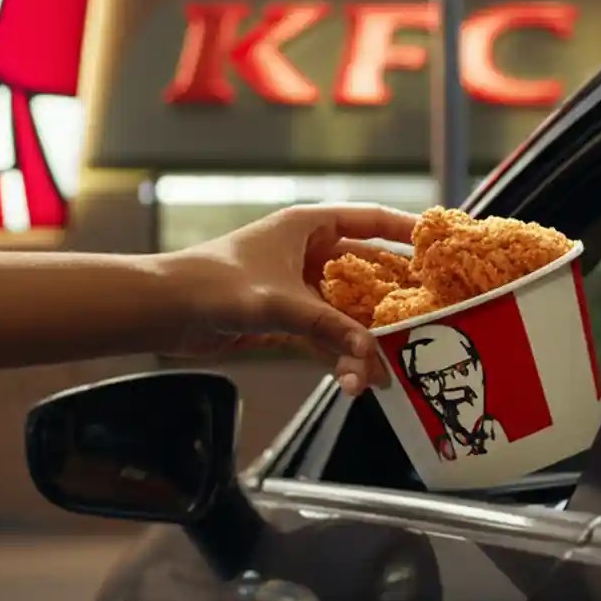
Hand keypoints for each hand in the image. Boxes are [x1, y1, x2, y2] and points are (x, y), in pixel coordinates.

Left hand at [159, 204, 416, 393]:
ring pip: (346, 312)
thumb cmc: (211, 284)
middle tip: (423, 324)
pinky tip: (352, 380)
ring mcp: (296, 287)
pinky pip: (323, 336)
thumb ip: (326, 327)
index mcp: (306, 226)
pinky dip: (337, 356)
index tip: (438, 248)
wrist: (162, 310)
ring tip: (383, 372)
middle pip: (365, 273)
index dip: (406, 232)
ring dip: (362, 341)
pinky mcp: (284, 318)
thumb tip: (368, 354)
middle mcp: (307, 253)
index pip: (369, 220)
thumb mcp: (276, 302)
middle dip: (390, 303)